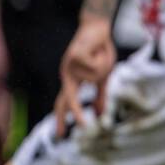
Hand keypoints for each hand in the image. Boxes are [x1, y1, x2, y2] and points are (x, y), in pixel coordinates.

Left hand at [54, 16, 115, 136]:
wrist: (97, 29)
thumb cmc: (99, 52)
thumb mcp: (102, 77)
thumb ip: (100, 96)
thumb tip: (101, 115)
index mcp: (72, 81)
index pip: (64, 103)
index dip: (62, 118)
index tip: (60, 135)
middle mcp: (67, 75)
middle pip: (69, 98)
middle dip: (77, 111)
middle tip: (84, 126)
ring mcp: (69, 65)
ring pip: (94, 78)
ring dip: (104, 67)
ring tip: (100, 56)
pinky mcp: (74, 56)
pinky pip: (95, 66)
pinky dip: (102, 59)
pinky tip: (96, 50)